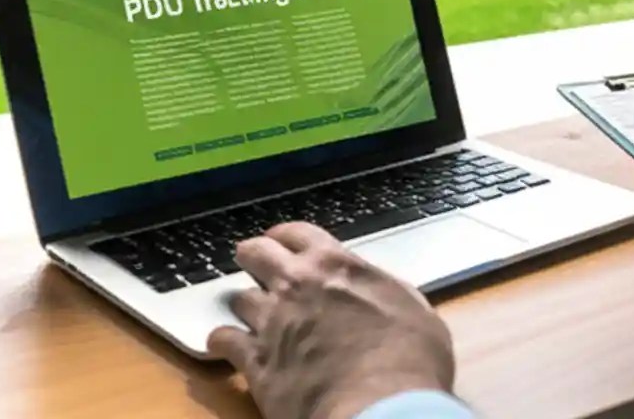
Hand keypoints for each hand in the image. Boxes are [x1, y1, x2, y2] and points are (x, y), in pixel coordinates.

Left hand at [208, 223, 456, 418]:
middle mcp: (295, 285)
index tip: (284, 243)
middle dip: (255, 257)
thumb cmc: (409, 357)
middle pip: (256, 253)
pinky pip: (222, 340)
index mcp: (335, 264)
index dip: (288, 237)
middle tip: (257, 266)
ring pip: (238, 298)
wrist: (379, 406)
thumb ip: (380, 289)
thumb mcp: (411, 307)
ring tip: (252, 312)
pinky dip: (223, 341)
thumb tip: (373, 288)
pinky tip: (225, 345)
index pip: (297, 232)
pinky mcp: (255, 363)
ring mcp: (270, 323)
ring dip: (245, 303)